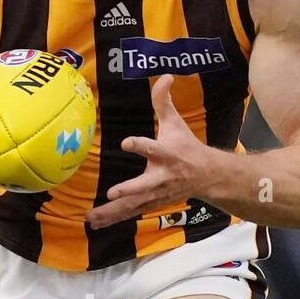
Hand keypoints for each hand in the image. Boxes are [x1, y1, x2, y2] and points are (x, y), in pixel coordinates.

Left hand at [86, 75, 208, 228]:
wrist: (207, 177)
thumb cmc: (186, 147)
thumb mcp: (176, 123)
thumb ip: (164, 102)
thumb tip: (164, 75)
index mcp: (167, 155)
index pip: (152, 149)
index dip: (140, 146)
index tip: (125, 143)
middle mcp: (161, 177)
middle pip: (145, 186)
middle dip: (130, 190)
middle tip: (113, 194)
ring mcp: (156, 194)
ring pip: (134, 205)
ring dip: (113, 212)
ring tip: (92, 217)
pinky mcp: (151, 204)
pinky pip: (130, 213)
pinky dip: (113, 219)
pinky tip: (95, 223)